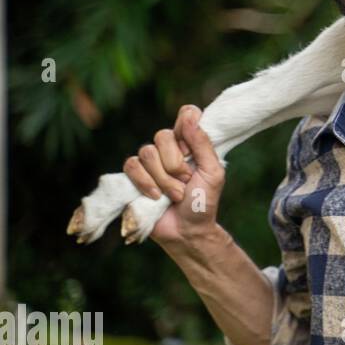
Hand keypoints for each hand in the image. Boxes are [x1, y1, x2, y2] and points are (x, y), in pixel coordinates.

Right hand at [122, 104, 225, 247]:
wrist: (187, 230)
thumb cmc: (203, 202)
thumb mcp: (212, 173)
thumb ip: (203, 144)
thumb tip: (191, 115)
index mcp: (191, 144)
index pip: (187, 114)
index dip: (186, 125)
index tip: (192, 150)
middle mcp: (169, 148)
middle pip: (162, 135)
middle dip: (175, 164)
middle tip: (186, 182)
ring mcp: (150, 162)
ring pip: (147, 152)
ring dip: (163, 179)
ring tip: (174, 195)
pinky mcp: (134, 176)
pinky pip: (131, 166)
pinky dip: (145, 183)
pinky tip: (156, 197)